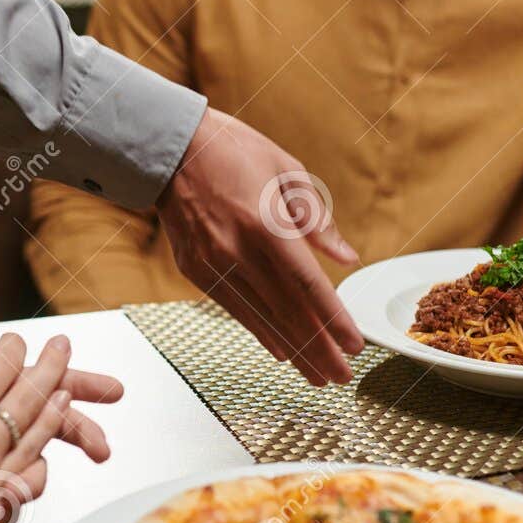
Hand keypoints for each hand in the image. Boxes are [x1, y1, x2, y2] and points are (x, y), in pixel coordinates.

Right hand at [157, 108, 364, 385]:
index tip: (354, 345)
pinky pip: (235, 310)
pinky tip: (281, 351)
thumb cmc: (232, 150)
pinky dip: (262, 332)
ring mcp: (213, 265)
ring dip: (293, 352)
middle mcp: (239, 252)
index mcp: (266, 225)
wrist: (169, 146)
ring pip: (261, 319)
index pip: (308, 286)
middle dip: (318, 349)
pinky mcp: (196, 270)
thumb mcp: (286, 171)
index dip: (333, 321)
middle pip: (287, 313)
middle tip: (342, 376)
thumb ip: (317, 220)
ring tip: (318, 375)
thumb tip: (346, 258)